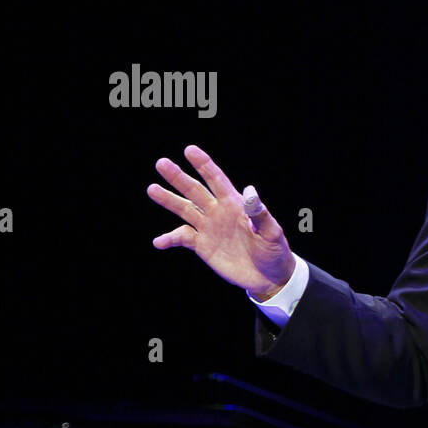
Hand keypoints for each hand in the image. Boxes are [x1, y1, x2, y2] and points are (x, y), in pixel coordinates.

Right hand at [147, 145, 295, 299]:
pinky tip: (159, 242)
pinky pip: (182, 238)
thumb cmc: (275, 251)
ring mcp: (209, 228)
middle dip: (178, 177)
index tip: (190, 150)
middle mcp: (219, 212)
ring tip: (152, 188)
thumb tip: (250, 192)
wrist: (269, 277)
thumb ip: (260, 214)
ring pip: (185, 210)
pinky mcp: (203, 245)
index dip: (204, 164)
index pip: (216, 180)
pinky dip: (170, 239)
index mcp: (235, 205)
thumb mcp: (272, 232)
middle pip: (195, 191)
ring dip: (168, 200)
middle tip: (161, 163)